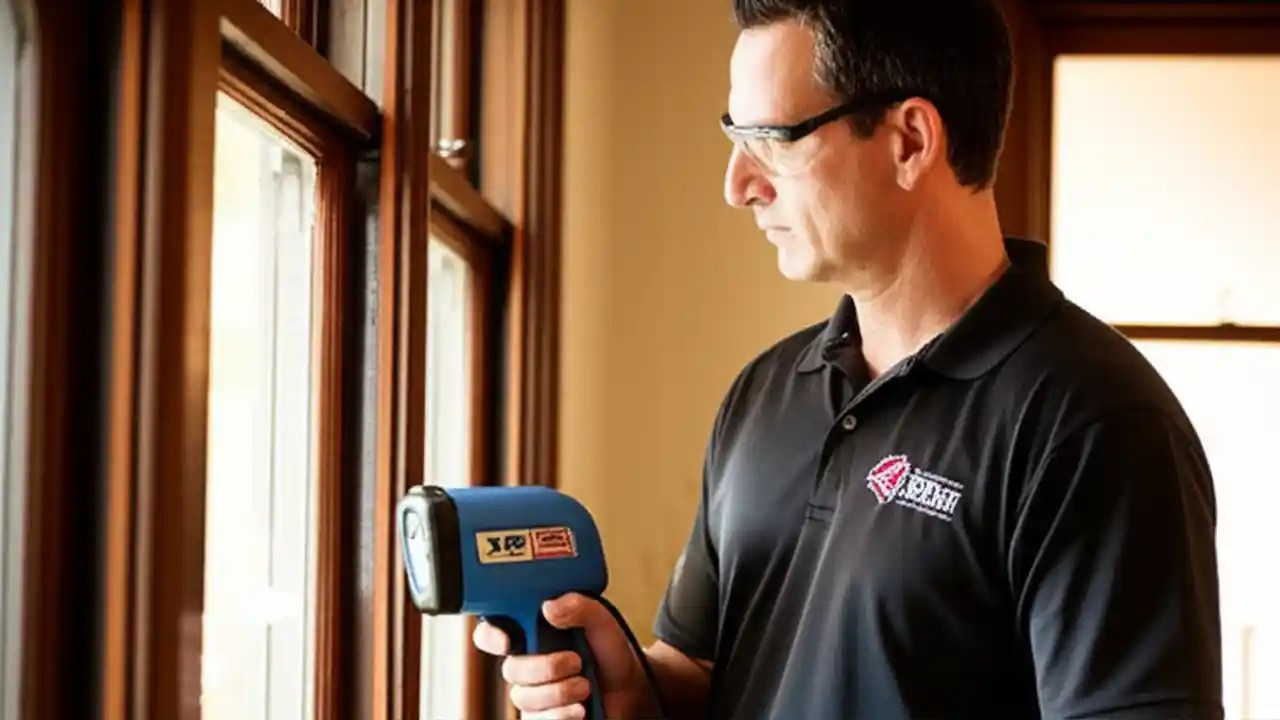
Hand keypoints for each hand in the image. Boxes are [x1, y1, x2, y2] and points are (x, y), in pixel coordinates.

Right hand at [473, 593, 649, 718]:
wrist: (631, 688)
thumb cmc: (610, 651)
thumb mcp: (601, 620)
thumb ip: (579, 607)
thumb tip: (548, 607)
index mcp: (530, 634)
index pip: (490, 634)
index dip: (490, 636)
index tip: (508, 642)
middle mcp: (526, 664)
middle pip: (510, 670)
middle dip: (545, 668)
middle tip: (576, 662)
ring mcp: (532, 694)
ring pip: (523, 698)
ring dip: (558, 693)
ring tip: (586, 686)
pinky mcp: (543, 719)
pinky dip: (560, 716)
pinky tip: (580, 710)